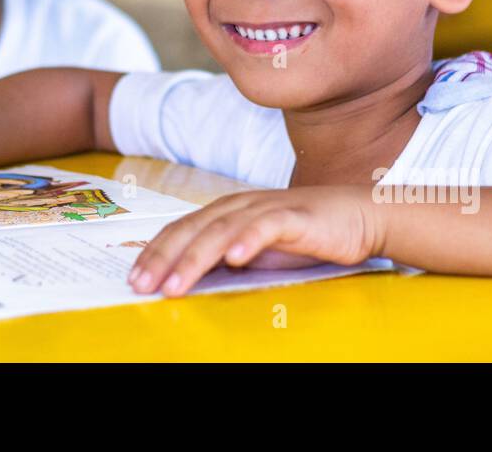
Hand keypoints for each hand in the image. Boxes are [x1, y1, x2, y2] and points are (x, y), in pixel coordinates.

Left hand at [127, 185, 383, 296]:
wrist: (358, 216)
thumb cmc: (306, 235)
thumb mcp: (257, 249)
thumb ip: (226, 257)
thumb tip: (189, 279)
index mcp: (226, 211)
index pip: (181, 231)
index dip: (155, 253)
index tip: (134, 278)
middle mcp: (239, 205)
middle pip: (191, 230)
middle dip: (162, 258)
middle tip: (140, 285)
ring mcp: (265, 208)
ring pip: (220, 231)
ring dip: (194, 258)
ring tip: (173, 284)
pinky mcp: (293, 216)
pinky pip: (265, 227)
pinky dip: (248, 241)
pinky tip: (234, 258)